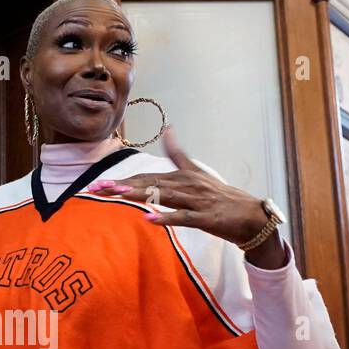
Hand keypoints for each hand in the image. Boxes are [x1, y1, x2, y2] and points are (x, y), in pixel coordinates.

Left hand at [88, 125, 286, 268]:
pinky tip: (148, 219)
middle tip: (97, 188)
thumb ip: (179, 153)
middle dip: (122, 186)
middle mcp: (187, 184)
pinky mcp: (204, 218)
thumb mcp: (198, 172)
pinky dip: (166, 218)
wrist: (251, 215)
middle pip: (149, 183)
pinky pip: (182, 218)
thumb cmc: (221, 197)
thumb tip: (167, 129)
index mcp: (183, 175)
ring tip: (117, 194)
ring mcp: (196, 200)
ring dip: (139, 194)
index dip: (123, 178)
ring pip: (162, 196)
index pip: (147, 175)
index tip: (99, 182)